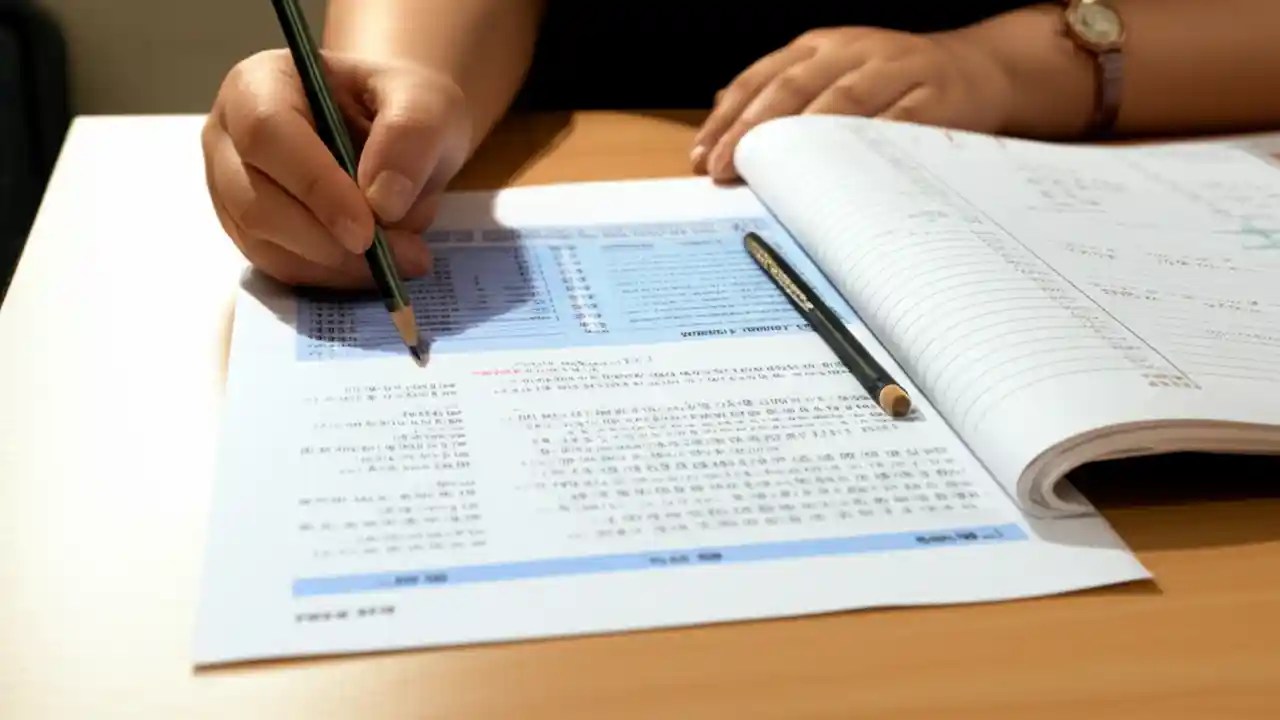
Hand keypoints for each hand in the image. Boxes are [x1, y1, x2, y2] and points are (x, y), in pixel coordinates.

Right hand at [203, 49, 470, 288]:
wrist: (394, 134)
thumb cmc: (400, 107)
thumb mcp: (425, 102)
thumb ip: (410, 136)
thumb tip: (382, 202)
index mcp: (259, 84)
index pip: (267, 134)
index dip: (315, 187)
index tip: (367, 229)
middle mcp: (230, 138)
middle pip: (255, 202)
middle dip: (329, 242)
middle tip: (402, 257)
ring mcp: (232, 190)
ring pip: (266, 246)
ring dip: (336, 266)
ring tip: (402, 262)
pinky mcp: (250, 233)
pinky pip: (280, 268)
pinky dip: (332, 278)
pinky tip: (376, 269)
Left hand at [691, 27, 1011, 180]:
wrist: (976, 69)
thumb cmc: (892, 83)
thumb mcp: (833, 76)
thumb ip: (782, 96)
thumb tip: (721, 118)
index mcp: (820, 45)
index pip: (762, 78)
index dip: (729, 117)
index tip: (701, 155)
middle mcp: (853, 50)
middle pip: (792, 88)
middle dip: (752, 131)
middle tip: (722, 170)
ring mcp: (896, 70)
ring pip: (841, 102)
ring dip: (801, 142)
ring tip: (772, 176)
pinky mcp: (935, 96)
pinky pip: (897, 124)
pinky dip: (868, 147)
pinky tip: (842, 175)